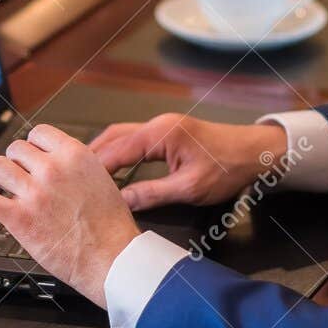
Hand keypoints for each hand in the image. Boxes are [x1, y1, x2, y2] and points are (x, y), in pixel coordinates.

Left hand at [0, 124, 140, 306]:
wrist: (111, 258)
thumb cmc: (110, 225)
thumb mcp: (100, 178)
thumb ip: (74, 164)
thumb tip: (53, 158)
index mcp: (74, 156)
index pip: (38, 133)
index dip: (33, 146)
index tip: (33, 158)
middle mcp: (52, 170)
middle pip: (15, 149)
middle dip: (18, 163)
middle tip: (23, 178)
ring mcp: (34, 194)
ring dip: (1, 178)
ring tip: (8, 189)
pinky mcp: (19, 218)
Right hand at [89, 113, 288, 210]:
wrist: (257, 153)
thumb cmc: (229, 168)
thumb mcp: (190, 188)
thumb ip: (152, 194)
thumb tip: (121, 202)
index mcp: (161, 134)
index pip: (116, 150)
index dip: (93, 168)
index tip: (74, 184)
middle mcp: (157, 125)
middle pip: (113, 137)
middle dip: (90, 157)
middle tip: (70, 178)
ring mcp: (162, 127)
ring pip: (121, 136)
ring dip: (103, 153)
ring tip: (84, 176)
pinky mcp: (167, 133)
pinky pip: (133, 139)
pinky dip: (117, 152)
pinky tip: (111, 168)